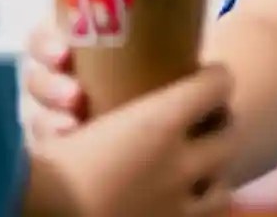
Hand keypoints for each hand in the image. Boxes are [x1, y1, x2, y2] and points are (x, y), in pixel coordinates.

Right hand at [22, 23, 235, 216]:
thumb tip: (81, 75)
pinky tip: (187, 204)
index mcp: (157, 125)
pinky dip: (202, 209)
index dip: (216, 77)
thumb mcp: (62, 122)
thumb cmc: (47, 171)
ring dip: (216, 172)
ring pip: (223, 185)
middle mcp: (178, 165)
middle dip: (224, 123)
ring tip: (201, 167)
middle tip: (213, 117)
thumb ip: (77, 96)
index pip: (216, 87)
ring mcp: (178, 207)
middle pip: (229, 135)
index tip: (212, 74)